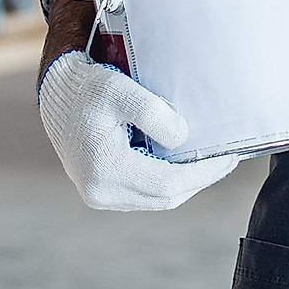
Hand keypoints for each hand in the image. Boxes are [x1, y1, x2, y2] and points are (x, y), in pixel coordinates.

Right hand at [37, 51, 239, 211]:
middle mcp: (101, 192)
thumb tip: (184, 137)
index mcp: (105, 172)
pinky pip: (146, 192)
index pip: (169, 183)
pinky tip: (186, 160)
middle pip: (167, 196)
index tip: (230, 154)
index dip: (204, 171)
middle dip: (202, 178)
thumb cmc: (88, 89)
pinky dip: (170, 180)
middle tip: (229, 157)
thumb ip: (153, 113)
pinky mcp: (104, 189)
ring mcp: (101, 195)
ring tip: (213, 158)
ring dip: (188, 181)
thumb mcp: (121, 91)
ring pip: (158, 198)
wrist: (58, 94)